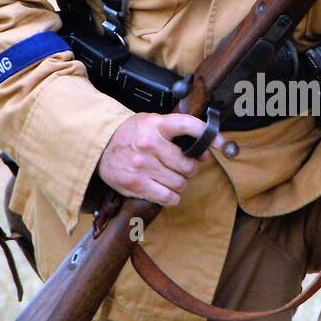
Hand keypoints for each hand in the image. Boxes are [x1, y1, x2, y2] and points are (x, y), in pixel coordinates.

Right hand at [97, 113, 222, 206]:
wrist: (101, 146)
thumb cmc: (132, 134)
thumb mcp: (153, 123)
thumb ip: (178, 134)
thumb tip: (205, 153)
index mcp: (156, 125)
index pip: (188, 125)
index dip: (208, 134)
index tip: (220, 143)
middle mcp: (150, 144)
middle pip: (187, 165)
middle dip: (189, 169)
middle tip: (181, 167)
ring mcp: (142, 166)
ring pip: (180, 183)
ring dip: (180, 183)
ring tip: (170, 178)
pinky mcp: (137, 184)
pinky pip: (168, 197)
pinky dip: (172, 196)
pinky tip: (165, 190)